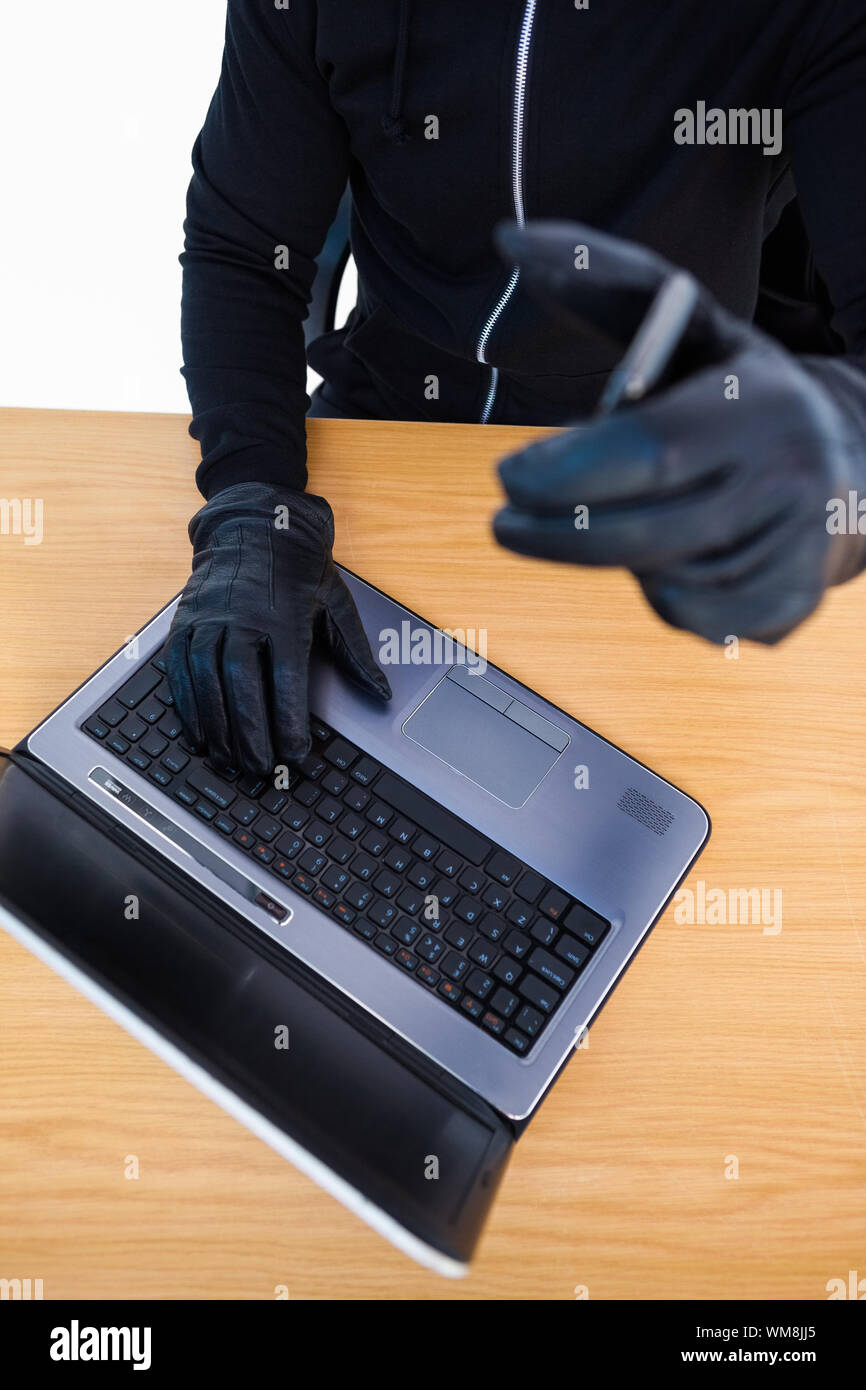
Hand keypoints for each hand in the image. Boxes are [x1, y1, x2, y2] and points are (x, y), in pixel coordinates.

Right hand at [165, 483, 390, 774]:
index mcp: (284, 615)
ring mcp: (209, 616)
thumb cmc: (299, 567)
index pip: (286, 678)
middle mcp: (242, 615)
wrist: (255, 522)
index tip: (295, 753)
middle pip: (241, 682)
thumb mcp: (336, 603)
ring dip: (215, 723)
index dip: (289, 720)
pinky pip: (179, 666)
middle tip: (258, 767)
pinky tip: (198, 732)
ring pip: (205, 677)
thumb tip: (381, 692)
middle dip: (249, 731)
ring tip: (227, 758)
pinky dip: (186, 703)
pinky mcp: (184, 618)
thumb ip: (356, 652)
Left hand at [492, 220, 862, 643]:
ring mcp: (799, 550)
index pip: (648, 452)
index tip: (506, 478)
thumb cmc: (732, 389)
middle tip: (504, 525)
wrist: (845, 459)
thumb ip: (601, 283)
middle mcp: (791, 478)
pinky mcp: (794, 606)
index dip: (566, 474)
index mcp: (761, 403)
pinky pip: (693, 620)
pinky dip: (663, 594)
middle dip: (556, 536)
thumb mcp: (686, 324)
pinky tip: (667, 558)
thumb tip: (508, 240)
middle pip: (643, 534)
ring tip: (613, 519)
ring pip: (663, 582)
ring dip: (614, 557)